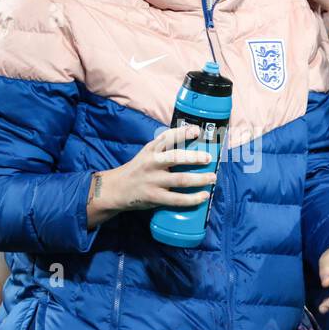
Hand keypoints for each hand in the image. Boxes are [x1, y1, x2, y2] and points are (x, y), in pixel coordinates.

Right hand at [87, 124, 216, 227]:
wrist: (116, 189)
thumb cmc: (138, 170)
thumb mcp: (147, 154)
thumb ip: (164, 149)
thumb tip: (191, 144)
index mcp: (151, 150)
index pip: (167, 137)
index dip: (183, 133)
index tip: (197, 131)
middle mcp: (152, 163)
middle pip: (176, 158)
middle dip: (195, 157)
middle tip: (209, 158)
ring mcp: (153, 181)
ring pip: (181, 179)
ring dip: (199, 179)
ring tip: (212, 178)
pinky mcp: (154, 196)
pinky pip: (177, 199)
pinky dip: (192, 198)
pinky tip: (203, 196)